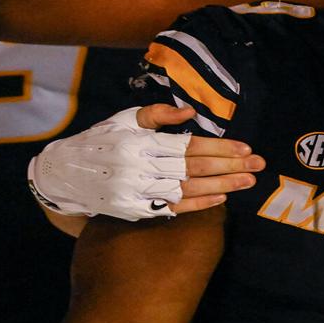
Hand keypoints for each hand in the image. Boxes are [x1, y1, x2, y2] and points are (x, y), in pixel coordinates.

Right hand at [27, 105, 264, 221]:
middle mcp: (137, 168)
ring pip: (187, 189)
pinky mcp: (135, 210)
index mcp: (137, 143)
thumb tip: (190, 112)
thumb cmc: (101, 141)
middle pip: (192, 168)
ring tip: (247, 181)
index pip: (187, 146)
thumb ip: (156, 115)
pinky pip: (173, 208)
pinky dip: (199, 203)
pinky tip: (222, 198)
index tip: (245, 148)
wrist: (65, 175)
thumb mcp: (123, 119)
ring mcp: (136, 192)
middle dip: (229, 166)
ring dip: (221, 186)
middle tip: (258, 165)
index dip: (218, 148)